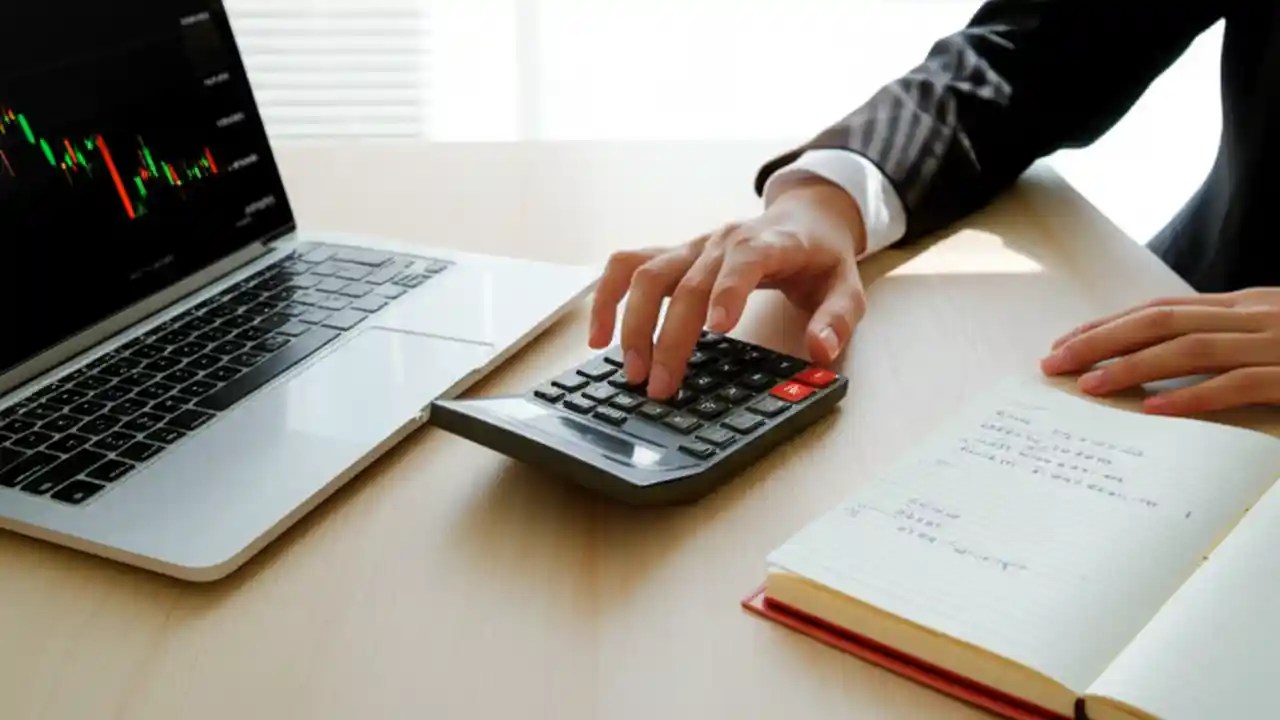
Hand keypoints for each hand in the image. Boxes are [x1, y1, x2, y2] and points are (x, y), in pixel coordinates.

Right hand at [589, 176, 867, 399]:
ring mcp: (692, 246)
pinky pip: (628, 267)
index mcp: (769, 243)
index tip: (717, 329)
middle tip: (660, 385)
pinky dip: (606, 297)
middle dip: (669, 337)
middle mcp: (722, 242)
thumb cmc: (820, 258)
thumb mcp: (849, 287)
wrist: (803, 217)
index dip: (729, 290)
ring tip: (629, 369)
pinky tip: (598, 334)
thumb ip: (837, 319)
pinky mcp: (674, 255)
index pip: (744, 260)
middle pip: (687, 283)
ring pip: (648, 274)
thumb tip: (819, 349)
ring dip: (633, 323)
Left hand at [1041, 288, 1279, 414]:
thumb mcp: (1274, 328)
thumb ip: (1228, 333)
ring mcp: (1274, 345)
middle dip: (1101, 342)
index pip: (1161, 311)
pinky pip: (1237, 384)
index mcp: (1244, 305)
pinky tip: (1154, 408)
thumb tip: (1168, 350)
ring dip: (1133, 367)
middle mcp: (1253, 317)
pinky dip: (1192, 396)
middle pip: (1161, 323)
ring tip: (1089, 386)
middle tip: (1055, 362)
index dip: (1108, 326)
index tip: (1065, 343)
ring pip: (1190, 349)